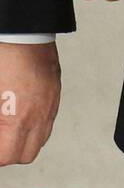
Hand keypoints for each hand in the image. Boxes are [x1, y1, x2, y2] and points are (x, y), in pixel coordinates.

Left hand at [0, 40, 60, 165]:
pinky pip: (47, 121)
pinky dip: (34, 125)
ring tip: (8, 129)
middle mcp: (39, 113)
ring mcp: (50, 103)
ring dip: (23, 140)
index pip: (7, 156)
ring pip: (40, 139)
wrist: (24, 31)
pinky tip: (20, 114)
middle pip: (26, 154)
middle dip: (8, 152)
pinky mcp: (54, 92)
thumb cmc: (4, 57)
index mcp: (19, 117)